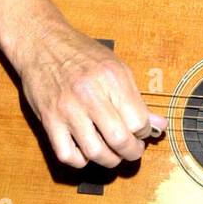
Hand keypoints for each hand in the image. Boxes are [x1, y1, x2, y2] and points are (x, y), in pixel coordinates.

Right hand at [14, 18, 167, 168]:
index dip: (145, 132)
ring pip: (94, 152)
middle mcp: (90, 94)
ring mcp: (67, 109)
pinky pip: (67, 155)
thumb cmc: (81, 54)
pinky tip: (86, 151)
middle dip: (132, 152)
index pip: (138, 121)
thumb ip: (137, 99)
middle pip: (119, 140)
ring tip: (113, 153)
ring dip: (109, 160)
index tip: (142, 132)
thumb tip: (159, 125)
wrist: (42, 42)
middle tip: (132, 149)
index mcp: (112, 78)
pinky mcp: (49, 120)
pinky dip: (80, 161)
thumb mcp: (116, 67)